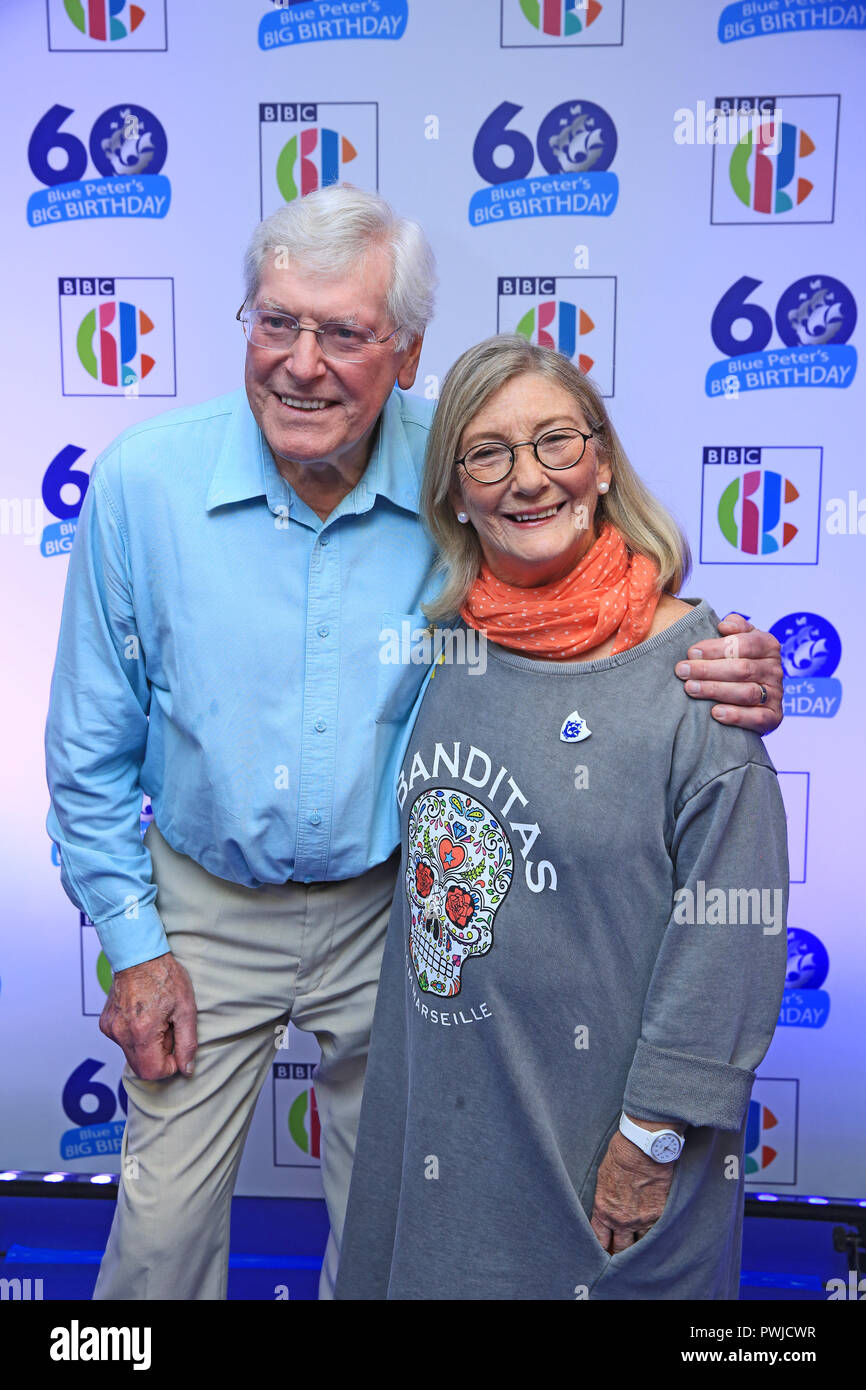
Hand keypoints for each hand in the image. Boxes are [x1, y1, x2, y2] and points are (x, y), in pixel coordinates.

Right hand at [99, 951, 197, 1080]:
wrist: (139, 955)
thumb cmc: (164, 977)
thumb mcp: (186, 1008)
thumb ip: (187, 1042)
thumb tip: (186, 1069)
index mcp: (142, 1031)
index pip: (152, 1072)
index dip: (169, 1066)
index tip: (176, 1049)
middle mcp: (121, 1033)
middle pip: (140, 1067)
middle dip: (158, 1056)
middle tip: (168, 1030)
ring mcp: (111, 1029)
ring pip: (132, 1055)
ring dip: (148, 1046)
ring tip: (157, 1020)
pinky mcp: (105, 1024)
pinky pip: (123, 1042)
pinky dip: (136, 1036)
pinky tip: (144, 1016)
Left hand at [590, 1130, 675, 1254]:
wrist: (643, 1148)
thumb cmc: (621, 1155)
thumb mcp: (604, 1177)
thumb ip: (606, 1199)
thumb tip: (609, 1208)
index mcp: (604, 1210)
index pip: (600, 1239)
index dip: (603, 1247)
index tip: (606, 1251)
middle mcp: (622, 1220)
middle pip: (621, 1248)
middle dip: (622, 1253)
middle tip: (623, 1259)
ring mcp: (642, 1220)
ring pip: (641, 1246)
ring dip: (641, 1248)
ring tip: (643, 1255)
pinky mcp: (660, 1215)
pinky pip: (658, 1235)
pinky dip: (658, 1239)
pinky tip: (659, 1243)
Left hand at [674, 612, 782, 733]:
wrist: (755, 695)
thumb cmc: (738, 660)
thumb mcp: (739, 639)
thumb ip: (734, 628)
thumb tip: (724, 626)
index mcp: (768, 646)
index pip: (744, 644)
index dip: (716, 648)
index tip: (691, 652)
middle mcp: (775, 670)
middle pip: (742, 669)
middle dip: (708, 670)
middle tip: (683, 671)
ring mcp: (776, 694)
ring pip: (746, 693)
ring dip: (715, 690)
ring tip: (690, 688)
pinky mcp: (774, 717)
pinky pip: (757, 718)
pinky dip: (736, 715)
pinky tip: (714, 712)